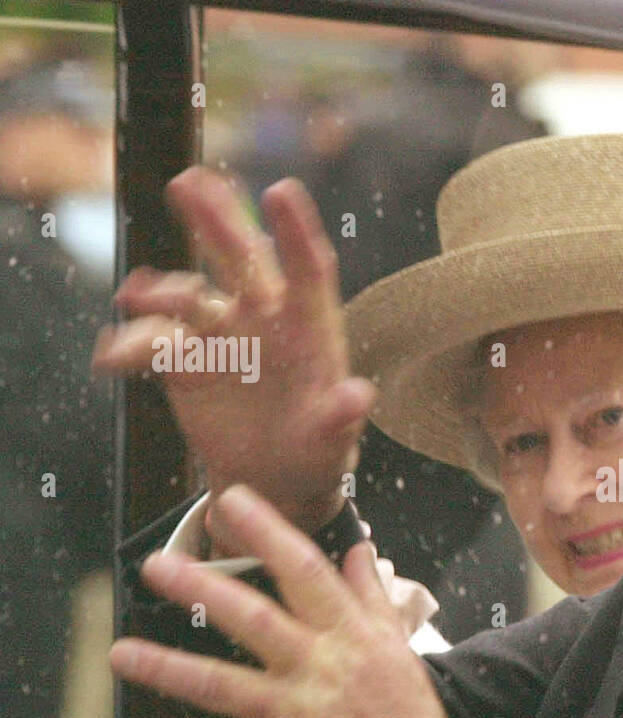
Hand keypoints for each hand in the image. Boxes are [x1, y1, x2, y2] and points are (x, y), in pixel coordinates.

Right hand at [92, 167, 374, 542]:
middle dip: (217, 221)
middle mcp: (263, 318)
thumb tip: (359, 396)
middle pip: (241, 259)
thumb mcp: (334, 440)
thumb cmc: (317, 451)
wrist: (275, 478)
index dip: (295, 230)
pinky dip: (130, 347)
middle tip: (190, 183)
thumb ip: (342, 416)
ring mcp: (221, 334)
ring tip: (137, 298)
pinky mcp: (185, 361)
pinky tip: (112, 358)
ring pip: (187, 296)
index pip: (308, 269)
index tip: (281, 191)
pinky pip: (152, 344)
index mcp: (310, 327)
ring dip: (161, 293)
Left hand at [108, 485, 477, 717]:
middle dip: (200, 589)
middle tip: (157, 567)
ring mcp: (295, 716)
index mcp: (351, 637)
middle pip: (252, 619)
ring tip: (123, 653)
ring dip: (167, 668)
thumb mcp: (400, 650)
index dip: (267, 532)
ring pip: (220, 685)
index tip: (232, 502)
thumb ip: (372, 599)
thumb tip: (362, 553)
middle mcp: (319, 670)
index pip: (305, 571)